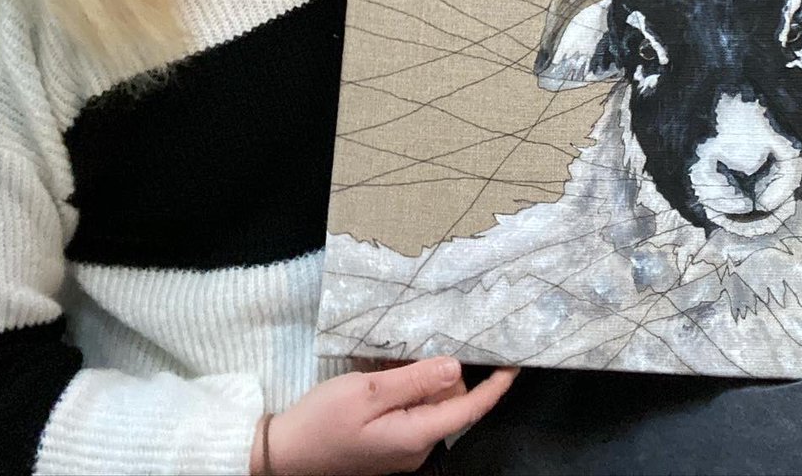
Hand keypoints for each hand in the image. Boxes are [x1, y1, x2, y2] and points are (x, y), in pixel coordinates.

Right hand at [252, 356, 517, 474]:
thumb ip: (415, 379)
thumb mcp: (369, 392)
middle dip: (442, 370)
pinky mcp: (390, 443)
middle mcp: (418, 447)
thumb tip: (456, 368)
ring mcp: (404, 448)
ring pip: (432, 403)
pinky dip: (407, 389)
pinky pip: (413, 410)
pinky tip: (384, 378)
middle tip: (413, 348)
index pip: (470, 409)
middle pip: (450, 400)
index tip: (515, 362)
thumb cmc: (323, 420)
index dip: (495, 386)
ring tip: (391, 364)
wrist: (286, 454)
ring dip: (420, 377)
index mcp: (417, 435)